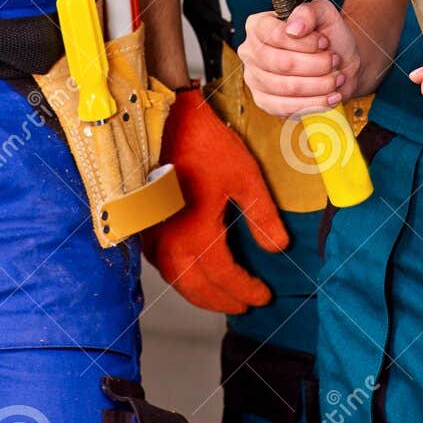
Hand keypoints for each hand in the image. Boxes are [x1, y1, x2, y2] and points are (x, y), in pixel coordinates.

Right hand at [141, 87, 287, 313]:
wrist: (165, 118)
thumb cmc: (203, 143)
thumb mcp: (244, 176)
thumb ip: (261, 216)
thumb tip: (277, 247)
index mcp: (196, 234)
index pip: (224, 277)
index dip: (246, 289)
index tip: (264, 295)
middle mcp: (169, 243)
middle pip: (197, 287)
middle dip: (223, 300)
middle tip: (244, 304)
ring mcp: (153, 235)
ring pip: (177, 279)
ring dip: (200, 293)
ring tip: (222, 295)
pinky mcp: (145, 225)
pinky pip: (163, 264)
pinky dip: (182, 276)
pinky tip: (193, 271)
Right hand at [238, 0, 362, 118]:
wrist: (340, 64)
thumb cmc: (330, 37)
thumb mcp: (325, 14)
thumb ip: (309, 12)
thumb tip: (294, 27)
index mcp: (258, 25)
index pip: (273, 34)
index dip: (304, 42)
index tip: (324, 42)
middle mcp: (251, 51)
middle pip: (282, 63)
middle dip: (315, 65)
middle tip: (333, 61)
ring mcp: (254, 78)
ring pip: (287, 87)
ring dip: (318, 85)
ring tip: (335, 78)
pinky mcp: (264, 102)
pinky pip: (287, 108)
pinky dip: (313, 104)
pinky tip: (329, 96)